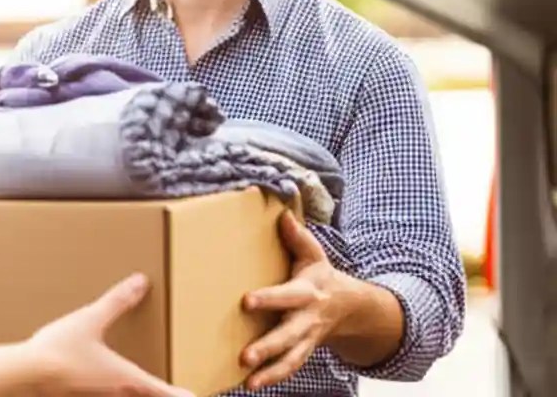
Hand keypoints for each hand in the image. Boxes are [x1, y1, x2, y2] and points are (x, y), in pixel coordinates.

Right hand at [27, 274, 193, 396]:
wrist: (23, 375)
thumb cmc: (59, 350)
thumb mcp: (90, 320)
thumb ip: (117, 302)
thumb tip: (141, 283)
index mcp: (127, 379)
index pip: (164, 392)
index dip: (182, 395)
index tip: (195, 396)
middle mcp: (116, 396)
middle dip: (158, 394)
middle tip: (169, 390)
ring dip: (134, 393)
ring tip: (135, 385)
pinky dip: (109, 392)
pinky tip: (96, 382)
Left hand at [241, 211, 361, 389]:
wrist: (349, 306)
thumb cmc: (320, 276)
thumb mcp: (313, 255)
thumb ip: (297, 237)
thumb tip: (282, 215)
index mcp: (307, 292)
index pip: (287, 295)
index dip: (269, 298)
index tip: (246, 301)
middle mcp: (308, 319)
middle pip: (288, 335)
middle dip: (268, 346)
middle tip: (245, 356)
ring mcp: (306, 339)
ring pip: (291, 359)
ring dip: (270, 372)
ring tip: (249, 383)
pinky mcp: (303, 352)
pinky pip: (289, 369)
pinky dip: (272, 379)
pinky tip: (251, 386)